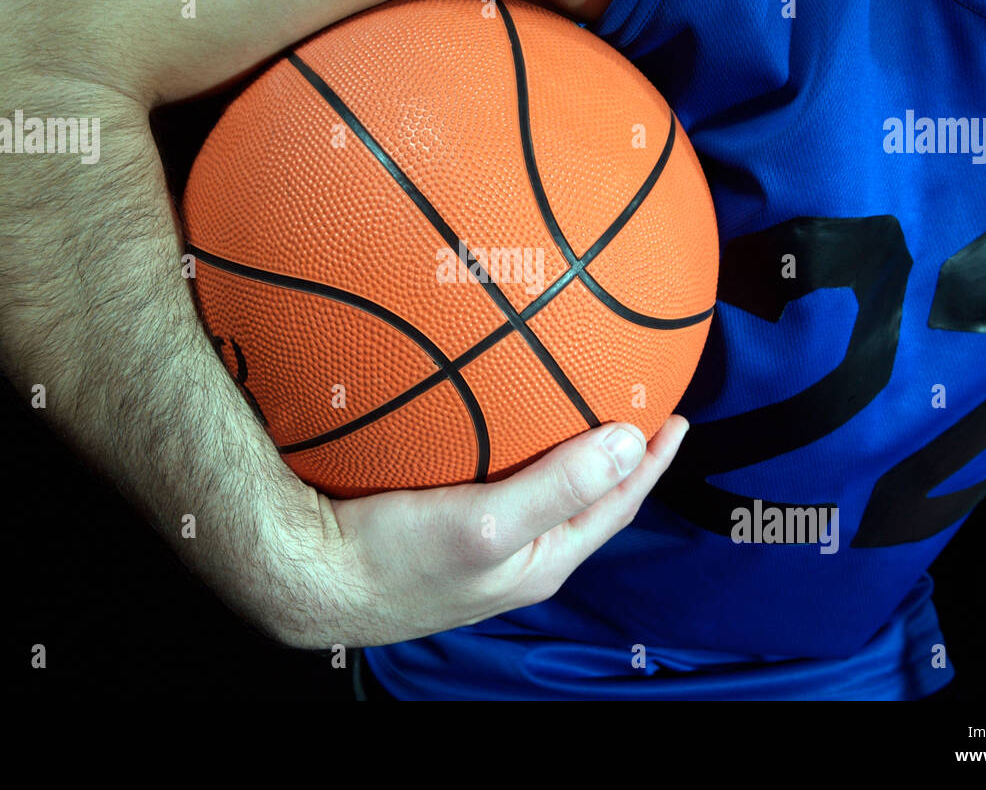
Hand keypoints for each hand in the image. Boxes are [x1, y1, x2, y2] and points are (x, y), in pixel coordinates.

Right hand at [284, 416, 688, 647]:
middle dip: (619, 459)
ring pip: (545, 491)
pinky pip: (502, 483)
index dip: (650, 463)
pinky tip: (503, 425)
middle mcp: (519, 555)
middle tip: (639, 408)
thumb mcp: (487, 524)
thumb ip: (560, 486)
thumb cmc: (393, 559)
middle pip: (586, 500)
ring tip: (585, 412)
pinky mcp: (446, 526)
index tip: (677, 418)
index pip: (616, 505)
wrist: (309, 577)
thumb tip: (630, 443)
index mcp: (542, 561)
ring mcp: (483, 543)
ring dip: (572, 454)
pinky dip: (521, 452)